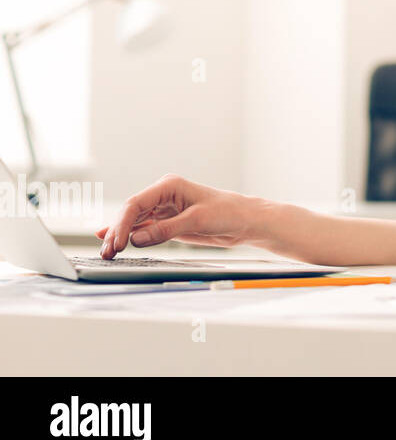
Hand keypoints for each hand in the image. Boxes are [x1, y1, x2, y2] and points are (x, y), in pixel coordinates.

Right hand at [95, 175, 258, 258]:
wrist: (245, 221)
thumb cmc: (228, 212)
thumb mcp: (197, 221)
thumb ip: (166, 230)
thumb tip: (136, 239)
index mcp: (169, 186)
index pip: (136, 203)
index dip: (122, 223)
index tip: (117, 242)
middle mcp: (163, 196)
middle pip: (131, 213)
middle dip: (116, 232)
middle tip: (107, 252)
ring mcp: (163, 209)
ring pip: (134, 222)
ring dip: (119, 237)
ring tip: (107, 254)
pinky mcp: (167, 222)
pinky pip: (143, 229)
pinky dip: (129, 237)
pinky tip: (114, 242)